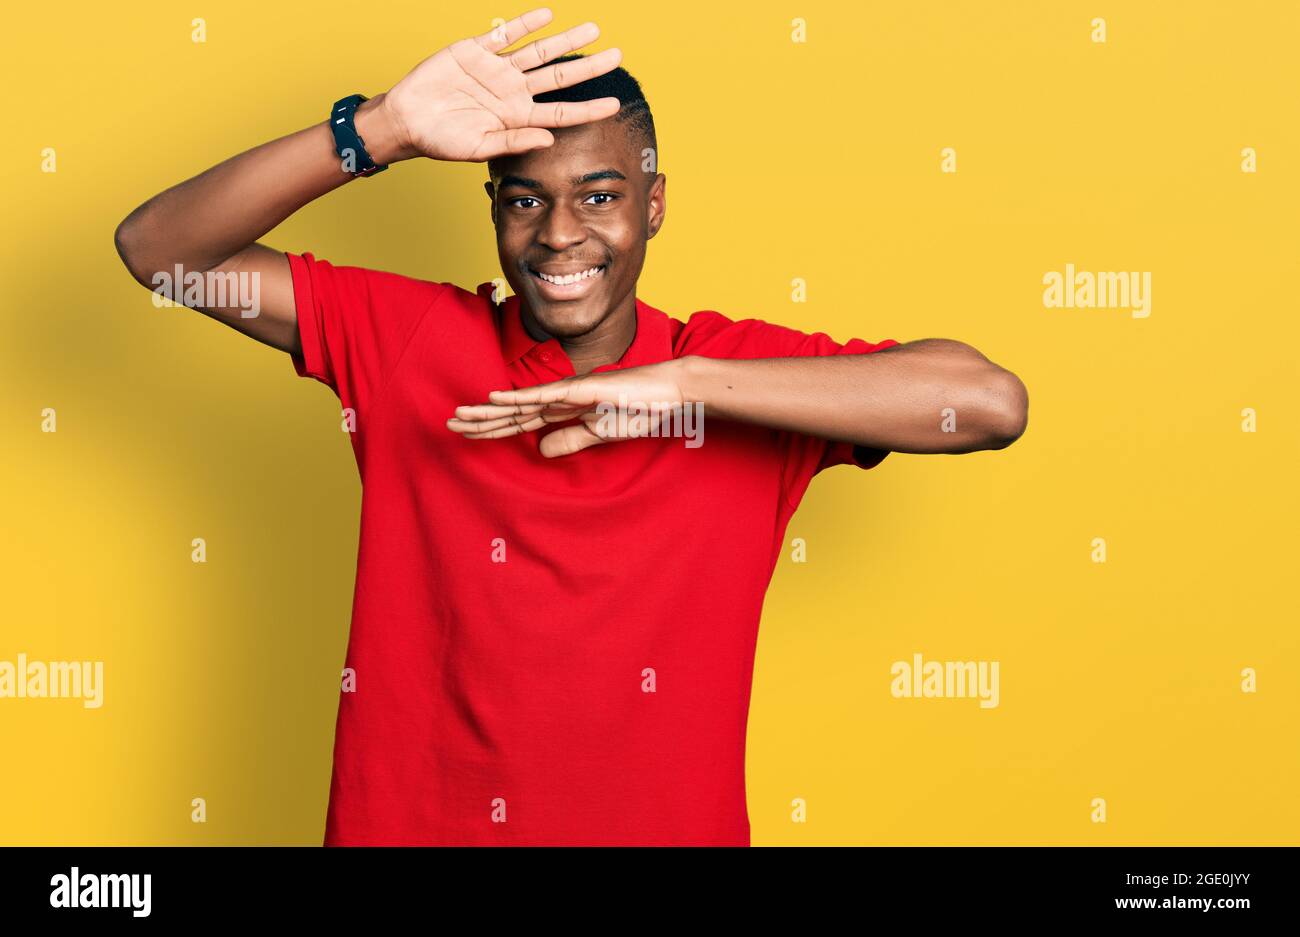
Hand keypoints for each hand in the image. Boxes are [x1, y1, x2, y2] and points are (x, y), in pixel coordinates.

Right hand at [380, 7, 622, 162]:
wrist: (408, 119)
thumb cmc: (442, 141)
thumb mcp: (479, 148)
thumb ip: (514, 141)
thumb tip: (549, 138)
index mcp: (518, 118)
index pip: (561, 113)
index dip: (588, 109)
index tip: (614, 104)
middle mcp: (514, 92)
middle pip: (559, 77)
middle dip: (588, 67)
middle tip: (616, 56)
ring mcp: (497, 69)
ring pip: (540, 52)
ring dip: (566, 40)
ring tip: (593, 30)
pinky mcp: (476, 50)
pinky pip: (506, 34)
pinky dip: (525, 24)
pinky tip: (546, 16)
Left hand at [446, 360, 691, 456]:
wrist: (669, 393)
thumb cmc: (640, 410)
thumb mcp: (600, 435)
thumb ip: (571, 441)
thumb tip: (541, 451)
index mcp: (565, 410)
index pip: (521, 422)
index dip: (493, 428)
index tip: (467, 432)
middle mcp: (560, 398)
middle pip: (513, 412)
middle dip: (481, 419)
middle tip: (448, 424)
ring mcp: (569, 392)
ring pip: (521, 404)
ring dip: (489, 410)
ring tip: (460, 415)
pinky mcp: (580, 390)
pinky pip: (543, 396)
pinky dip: (517, 398)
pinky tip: (493, 399)